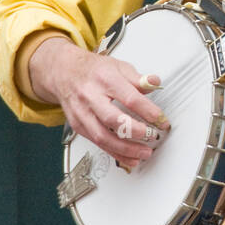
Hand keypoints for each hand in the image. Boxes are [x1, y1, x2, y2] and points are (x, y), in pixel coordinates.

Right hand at [28, 36, 169, 168]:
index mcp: (105, 79)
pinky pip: (98, 144)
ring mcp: (82, 113)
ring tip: (144, 152)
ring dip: (126, 149)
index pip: (129, 97)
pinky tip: (130, 158)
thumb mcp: (118, 66)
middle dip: (134, 131)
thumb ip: (138, 78)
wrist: (64, 72)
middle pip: (113, 119)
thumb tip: (154, 83)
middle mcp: (91, 96)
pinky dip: (116, 154)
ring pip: (103, 137)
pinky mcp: (78, 126)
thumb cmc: (92, 70)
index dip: (147, 111)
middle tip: (152, 136)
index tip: (161, 119)